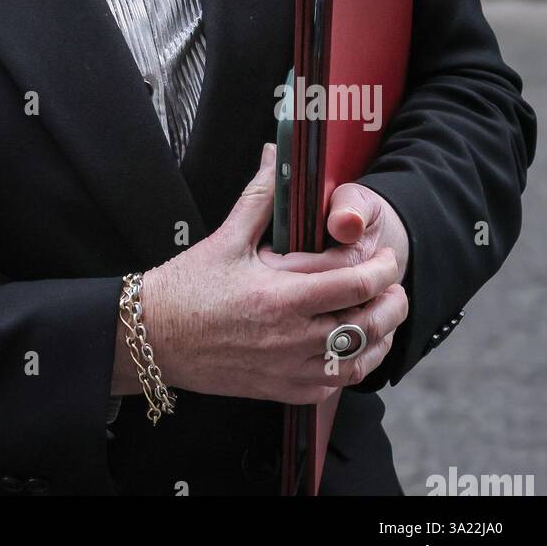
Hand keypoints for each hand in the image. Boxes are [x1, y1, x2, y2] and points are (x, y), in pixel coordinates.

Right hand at [139, 146, 408, 404]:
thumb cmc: (187, 286)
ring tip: (382, 314)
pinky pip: (336, 386)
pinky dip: (354, 366)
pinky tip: (353, 347)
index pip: (354, 282)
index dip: (380, 267)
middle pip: (368, 323)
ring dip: (380, 336)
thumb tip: (276, 155)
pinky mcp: (283, 390)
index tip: (383, 254)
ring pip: (359, 360)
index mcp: (280, 295)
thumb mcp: (226, 238)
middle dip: (391, 301)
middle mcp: (290, 336)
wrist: (154, 336)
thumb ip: (261, 197)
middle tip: (393, 283)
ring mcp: (289, 368)